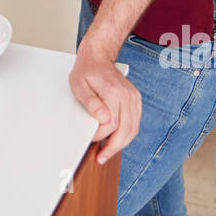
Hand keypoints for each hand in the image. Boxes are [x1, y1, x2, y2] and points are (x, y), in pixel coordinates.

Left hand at [68, 41, 140, 164]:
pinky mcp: (135, 100)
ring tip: (107, 152)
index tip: (91, 140)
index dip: (101, 136)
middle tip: (101, 158)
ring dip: (121, 143)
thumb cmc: (87, 71)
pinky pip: (135, 123)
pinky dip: (126, 134)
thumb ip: (91, 103)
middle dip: (114, 148)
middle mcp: (128, 96)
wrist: (99, 57)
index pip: (112, 124)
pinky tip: (116, 140)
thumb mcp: (79, 86)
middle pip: (126, 130)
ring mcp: (134, 98)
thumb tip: (102, 119)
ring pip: (133, 129)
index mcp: (114, 92)